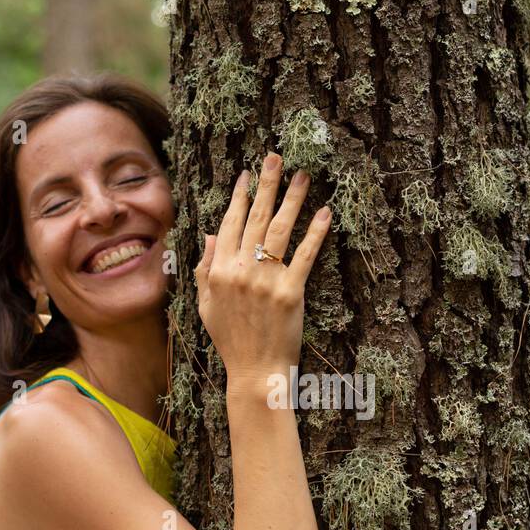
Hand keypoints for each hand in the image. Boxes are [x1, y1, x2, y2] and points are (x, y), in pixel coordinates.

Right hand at [194, 151, 330, 386]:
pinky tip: (324, 212)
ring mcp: (266, 281)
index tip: (247, 175)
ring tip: (303, 176)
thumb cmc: (232, 340)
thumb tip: (210, 234)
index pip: (229, 223)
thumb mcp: (207, 305)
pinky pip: (304, 255)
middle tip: (276, 157)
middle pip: (255, 218)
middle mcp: (240, 271)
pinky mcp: (291, 292)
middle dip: (267, 184)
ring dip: (293, 199)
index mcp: (219, 271)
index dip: (239, 196)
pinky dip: (315, 232)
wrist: (255, 372)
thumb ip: (205, 268)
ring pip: (279, 230)